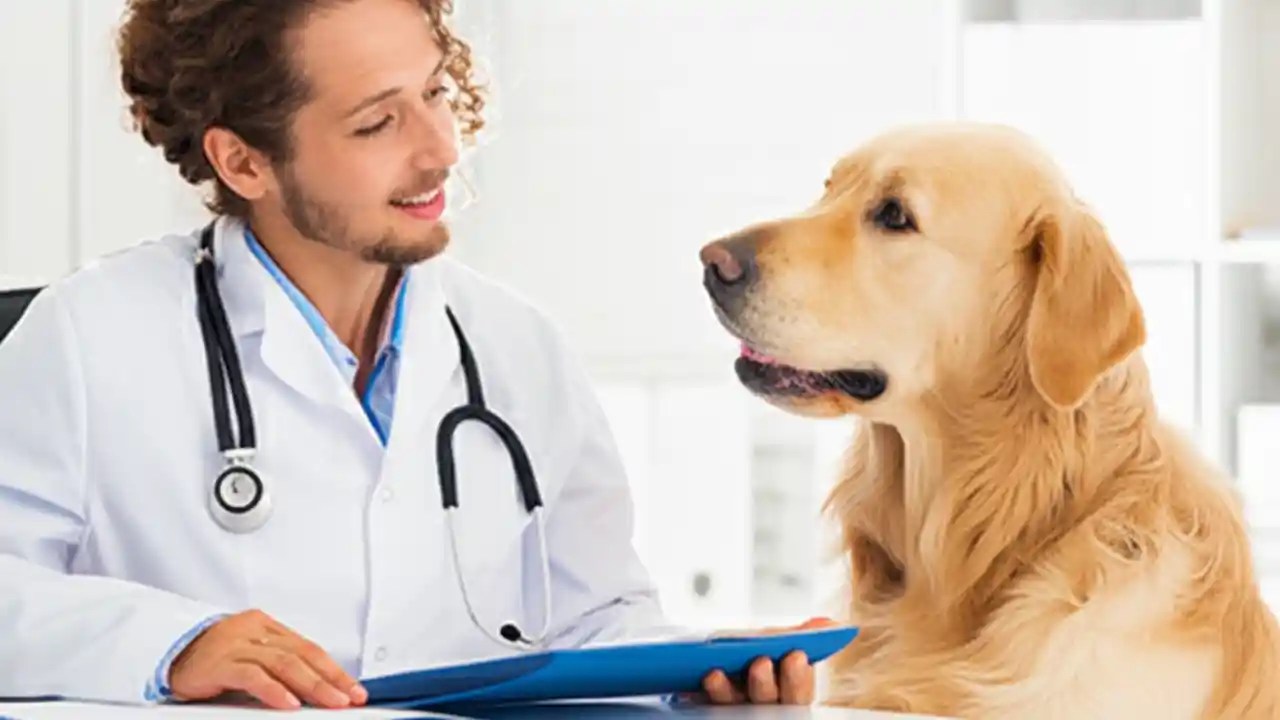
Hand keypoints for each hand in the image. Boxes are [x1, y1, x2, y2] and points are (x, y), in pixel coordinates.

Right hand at [168, 609, 366, 709]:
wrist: (168, 655)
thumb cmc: (213, 659)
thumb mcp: (251, 657)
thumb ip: (279, 666)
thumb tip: (317, 691)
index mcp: (267, 627)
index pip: (310, 649)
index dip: (334, 670)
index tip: (353, 689)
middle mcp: (255, 631)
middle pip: (302, 655)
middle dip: (331, 679)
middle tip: (350, 697)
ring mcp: (237, 644)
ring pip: (283, 663)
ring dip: (312, 685)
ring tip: (330, 702)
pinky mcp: (220, 662)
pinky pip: (252, 675)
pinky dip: (274, 690)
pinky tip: (288, 703)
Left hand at [695, 616, 834, 705]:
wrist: (719, 660)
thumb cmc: (755, 653)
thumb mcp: (778, 643)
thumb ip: (801, 635)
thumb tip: (828, 624)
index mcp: (789, 692)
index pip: (799, 692)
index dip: (798, 676)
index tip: (796, 655)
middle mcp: (765, 707)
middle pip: (768, 702)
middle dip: (765, 683)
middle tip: (760, 662)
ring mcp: (738, 710)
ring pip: (735, 707)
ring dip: (726, 691)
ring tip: (716, 673)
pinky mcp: (712, 708)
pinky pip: (705, 705)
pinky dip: (700, 693)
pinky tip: (693, 681)